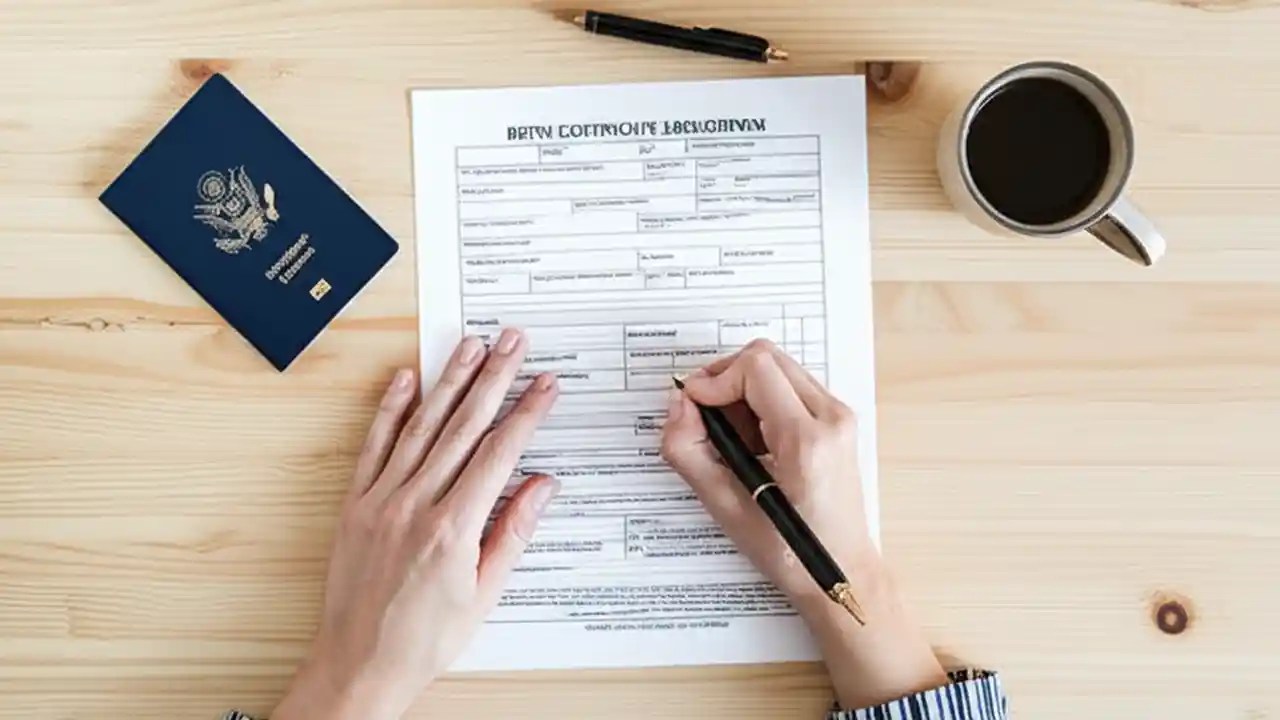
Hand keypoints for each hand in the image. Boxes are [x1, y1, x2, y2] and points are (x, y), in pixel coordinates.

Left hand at [274, 329, 558, 719]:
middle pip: (464, 426)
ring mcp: (381, 500)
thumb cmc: (423, 641)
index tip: (546, 385)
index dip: (527, 413)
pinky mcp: (355, 505)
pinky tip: (406, 379)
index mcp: (453, 529)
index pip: (500, 453)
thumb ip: (512, 533)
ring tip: (471, 346)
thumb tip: (541, 487)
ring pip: (422, 426)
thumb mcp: (484, 594)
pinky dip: (390, 410)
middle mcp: (415, 505)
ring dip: (449, 381)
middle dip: (495, 378)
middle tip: (514, 342)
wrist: (359, 666)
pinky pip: (374, 446)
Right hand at [661, 339, 946, 709]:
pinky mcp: (836, 422)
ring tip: (730, 437)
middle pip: (767, 356)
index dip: (713, 379)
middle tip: (704, 417)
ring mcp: (838, 417)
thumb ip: (689, 450)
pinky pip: (790, 386)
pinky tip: (752, 441)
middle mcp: (831, 418)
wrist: (842, 572)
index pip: (755, 368)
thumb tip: (678, 405)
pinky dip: (760, 400)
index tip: (692, 406)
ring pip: (777, 367)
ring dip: (742, 390)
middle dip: (725, 378)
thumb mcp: (725, 507)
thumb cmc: (790, 552)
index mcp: (807, 440)